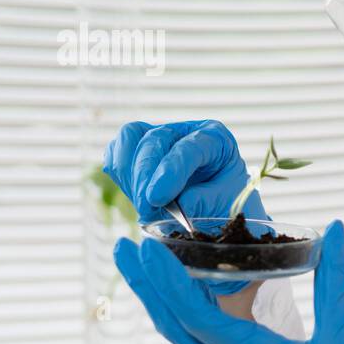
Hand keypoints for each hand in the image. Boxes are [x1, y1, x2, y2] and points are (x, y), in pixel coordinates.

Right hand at [102, 119, 266, 295]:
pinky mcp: (137, 150)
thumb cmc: (225, 205)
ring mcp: (160, 137)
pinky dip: (120, 174)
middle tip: (146, 210)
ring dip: (130, 175)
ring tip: (143, 207)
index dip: (171, 171)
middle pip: (155, 139)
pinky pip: (117, 152)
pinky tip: (134, 195)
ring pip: (130, 138)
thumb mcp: (225, 206)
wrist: (213, 212)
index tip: (157, 197)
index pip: (189, 147)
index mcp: (215, 138)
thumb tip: (182, 201)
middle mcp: (185, 131)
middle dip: (145, 177)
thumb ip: (206, 201)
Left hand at [113, 219, 343, 343]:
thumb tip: (334, 230)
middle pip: (177, 328)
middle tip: (122, 248)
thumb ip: (335, 282)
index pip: (200, 322)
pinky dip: (189, 313)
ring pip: (187, 337)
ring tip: (144, 264)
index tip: (147, 251)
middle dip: (147, 287)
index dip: (170, 284)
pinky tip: (188, 292)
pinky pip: (205, 343)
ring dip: (161, 300)